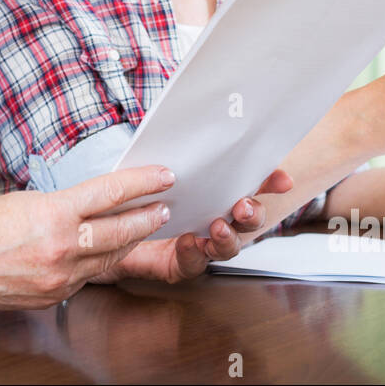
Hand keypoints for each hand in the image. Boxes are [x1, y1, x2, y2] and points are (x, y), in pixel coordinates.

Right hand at [0, 164, 174, 310]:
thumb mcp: (25, 200)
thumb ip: (63, 204)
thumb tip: (93, 204)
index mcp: (54, 213)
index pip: (111, 192)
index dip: (144, 182)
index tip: (164, 176)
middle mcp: (63, 247)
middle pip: (122, 230)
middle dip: (149, 216)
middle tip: (164, 206)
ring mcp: (61, 276)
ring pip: (111, 257)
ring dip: (131, 240)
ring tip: (145, 226)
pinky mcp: (56, 295)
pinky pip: (88, 276)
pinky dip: (100, 262)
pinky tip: (105, 252)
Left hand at [89, 169, 294, 283]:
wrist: (102, 223)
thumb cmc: (135, 189)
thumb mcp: (156, 163)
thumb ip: (179, 151)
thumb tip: (197, 121)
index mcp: (215, 191)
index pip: (250, 185)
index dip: (270, 182)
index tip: (282, 178)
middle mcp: (214, 218)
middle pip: (248, 220)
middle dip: (253, 214)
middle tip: (243, 206)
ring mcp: (200, 243)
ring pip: (228, 246)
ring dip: (228, 237)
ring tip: (218, 227)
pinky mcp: (178, 264)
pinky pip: (194, 264)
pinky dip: (195, 254)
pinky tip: (190, 242)